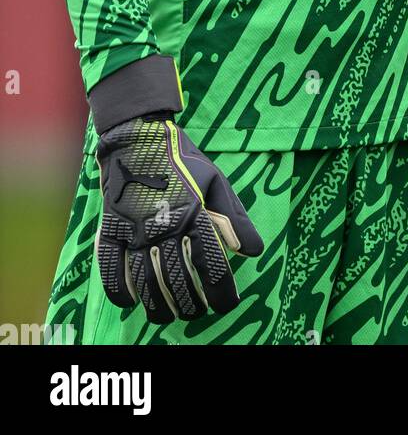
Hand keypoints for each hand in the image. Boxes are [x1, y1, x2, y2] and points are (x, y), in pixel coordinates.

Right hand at [95, 113, 264, 322]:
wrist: (138, 137)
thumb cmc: (181, 161)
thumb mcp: (215, 182)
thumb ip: (233, 218)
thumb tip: (254, 251)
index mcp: (193, 213)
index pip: (211, 263)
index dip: (221, 291)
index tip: (227, 304)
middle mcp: (163, 225)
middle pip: (177, 280)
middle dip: (191, 304)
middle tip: (199, 312)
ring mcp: (134, 229)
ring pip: (145, 281)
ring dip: (159, 305)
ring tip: (169, 315)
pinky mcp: (110, 228)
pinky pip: (111, 268)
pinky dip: (120, 290)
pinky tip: (131, 302)